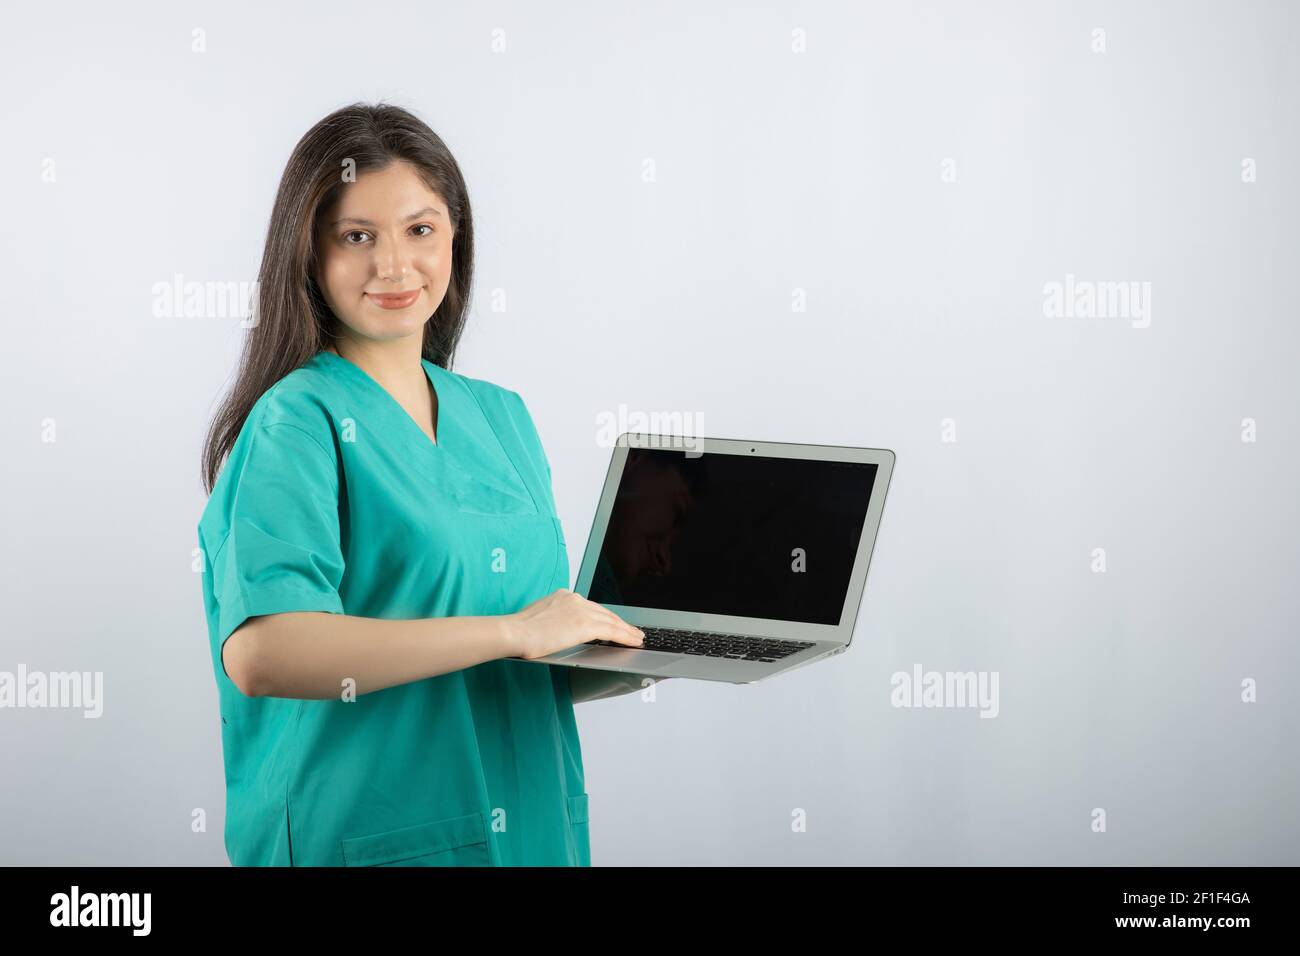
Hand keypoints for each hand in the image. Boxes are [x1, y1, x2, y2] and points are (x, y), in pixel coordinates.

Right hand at [504, 588, 644, 659]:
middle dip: (620, 622)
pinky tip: (633, 641)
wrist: (514, 632)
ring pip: (612, 620)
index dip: (605, 616)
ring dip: (627, 630)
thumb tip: (563, 630)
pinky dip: (626, 636)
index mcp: (563, 595)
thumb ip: (555, 619)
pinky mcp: (585, 624)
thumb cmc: (520, 631)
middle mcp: (574, 598)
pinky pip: (613, 630)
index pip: (591, 607)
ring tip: (636, 637)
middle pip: (604, 612)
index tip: (613, 622)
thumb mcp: (540, 618)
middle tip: (632, 631)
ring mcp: (581, 610)